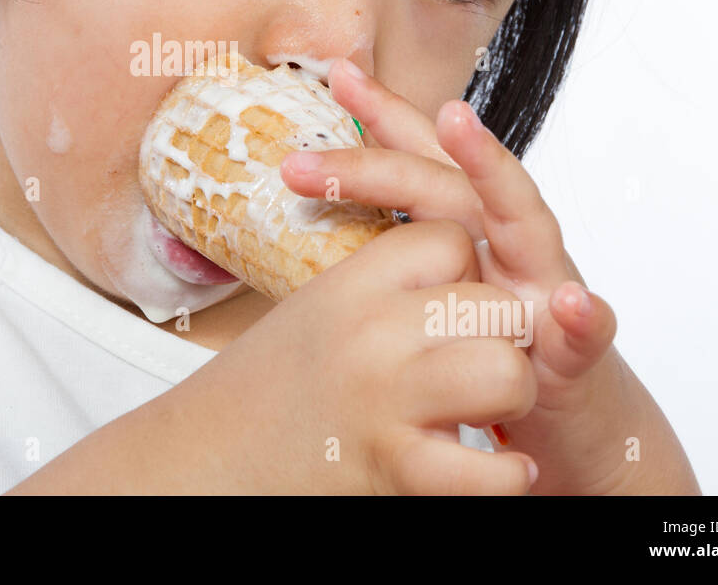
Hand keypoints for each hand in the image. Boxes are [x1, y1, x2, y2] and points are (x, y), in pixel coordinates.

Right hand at [177, 218, 541, 493]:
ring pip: (508, 373)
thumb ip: (385, 281)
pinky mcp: (395, 468)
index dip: (463, 270)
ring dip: (511, 396)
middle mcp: (371, 334)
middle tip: (473, 359)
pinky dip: (506, 478)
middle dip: (502, 335)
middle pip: (496, 303)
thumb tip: (457, 250)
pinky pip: (489, 472)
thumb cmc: (267, 383)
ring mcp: (384, 400)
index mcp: (351, 285)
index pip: (453, 240)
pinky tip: (501, 469)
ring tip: (486, 410)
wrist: (206, 454)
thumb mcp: (319, 305)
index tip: (442, 302)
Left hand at [279, 58, 654, 492]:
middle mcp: (508, 245)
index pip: (422, 164)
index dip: (383, 117)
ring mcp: (547, 290)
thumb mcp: (437, 293)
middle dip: (393, 139)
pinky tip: (569, 304)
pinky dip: (583, 317)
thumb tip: (321, 221)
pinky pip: (587, 332)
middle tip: (344, 97)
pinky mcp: (581, 353)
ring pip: (526, 220)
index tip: (338, 73)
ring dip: (493, 172)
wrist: (570, 425)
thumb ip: (397, 254)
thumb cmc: (493, 352)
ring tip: (458, 124)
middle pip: (450, 181)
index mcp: (468, 233)